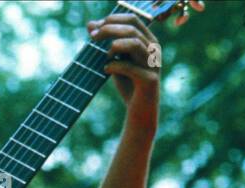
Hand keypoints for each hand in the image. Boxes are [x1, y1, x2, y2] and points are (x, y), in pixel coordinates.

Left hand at [88, 13, 160, 130]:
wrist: (139, 111)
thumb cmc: (127, 83)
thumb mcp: (115, 60)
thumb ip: (106, 43)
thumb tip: (90, 24)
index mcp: (148, 40)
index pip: (133, 19)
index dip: (112, 19)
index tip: (93, 27)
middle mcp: (154, 49)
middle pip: (131, 29)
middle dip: (108, 30)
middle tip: (91, 37)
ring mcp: (153, 64)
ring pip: (134, 44)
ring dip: (114, 46)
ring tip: (105, 55)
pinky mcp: (149, 80)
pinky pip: (130, 67)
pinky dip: (114, 66)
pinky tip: (106, 69)